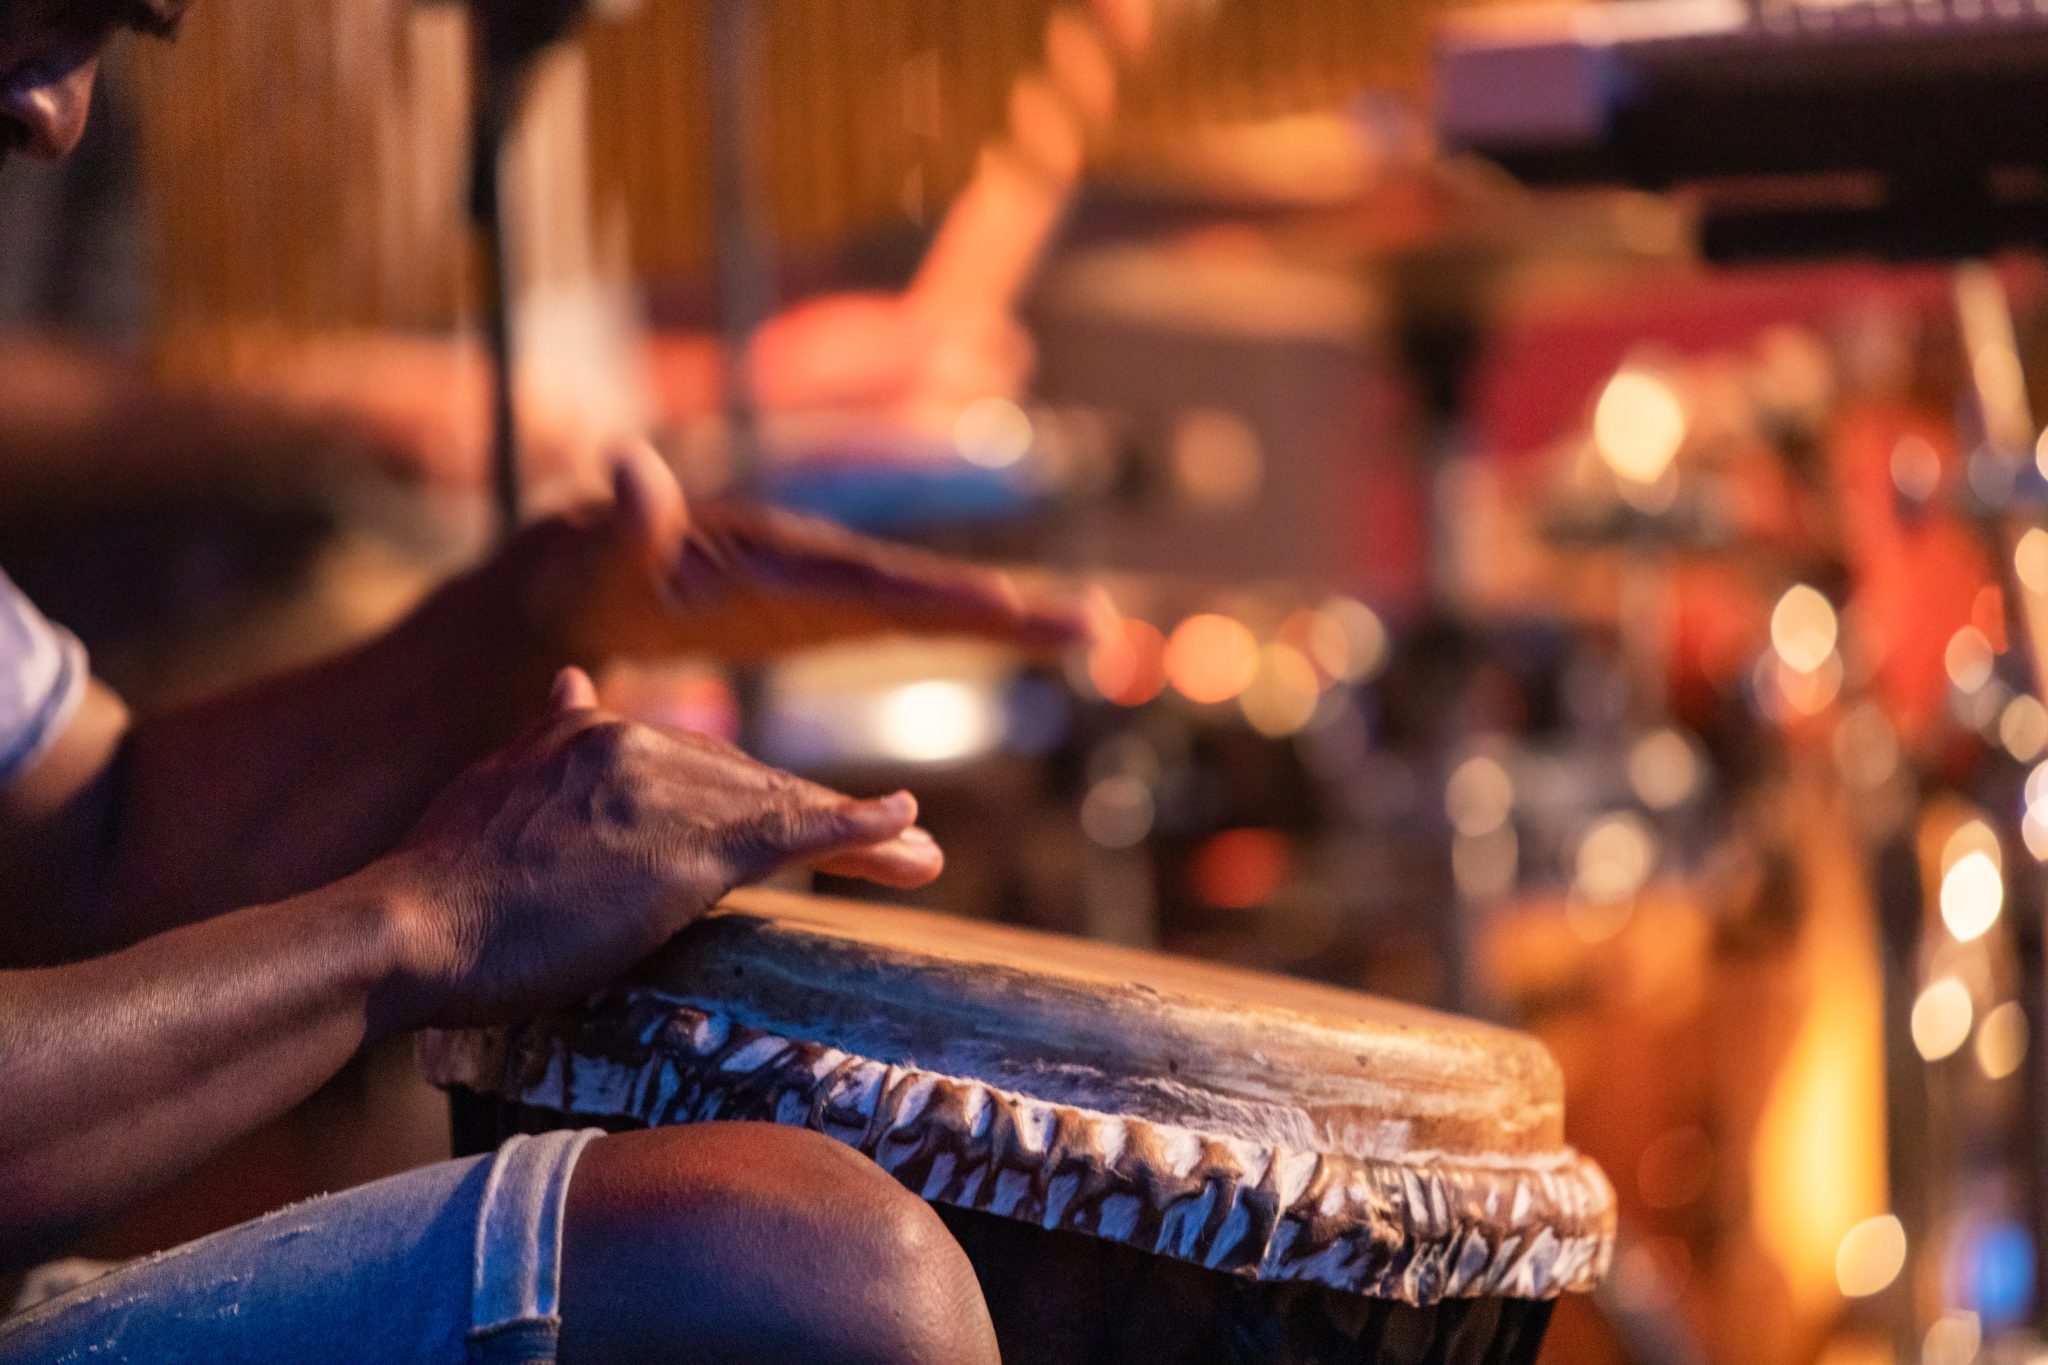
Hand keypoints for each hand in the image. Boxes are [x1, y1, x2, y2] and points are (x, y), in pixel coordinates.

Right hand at [371, 668, 940, 1028]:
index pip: (696, 763)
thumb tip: (576, 684)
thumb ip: (545, 740)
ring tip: (918, 853)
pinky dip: (858, 828)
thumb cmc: (440, 888)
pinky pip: (792, 834)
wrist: (407, 928)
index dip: (755, 790)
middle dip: (821, 809)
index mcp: (586, 730)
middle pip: (750, 780)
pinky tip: (906, 826)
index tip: (799, 809)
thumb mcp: (491, 790)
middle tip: (899, 838)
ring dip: (859, 831)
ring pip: (781, 806)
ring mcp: (663, 793)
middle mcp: (631, 743)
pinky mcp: (688, 850)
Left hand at [515, 442, 1087, 664]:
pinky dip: (955, 622)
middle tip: (1095, 626)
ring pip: (920, 601)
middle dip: (1008, 609)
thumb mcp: (592, 558)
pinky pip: (893, 617)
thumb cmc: (578, 575)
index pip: (873, 586)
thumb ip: (622, 524)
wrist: (565, 578)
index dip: (944, 603)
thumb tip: (629, 465)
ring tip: (1081, 631)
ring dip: (1000, 616)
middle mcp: (807, 561)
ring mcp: (812, 584)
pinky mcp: (806, 609)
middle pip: (921, 590)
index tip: (1015, 615)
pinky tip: (1006, 628)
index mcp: (771, 558)